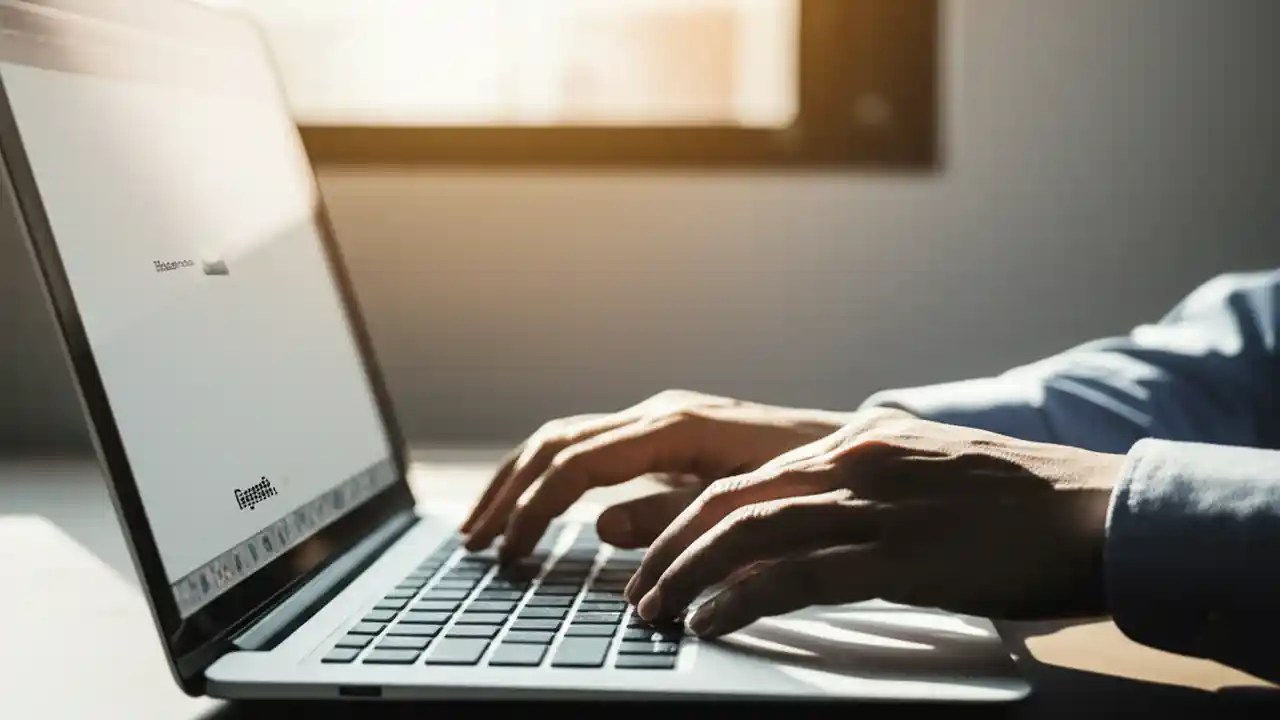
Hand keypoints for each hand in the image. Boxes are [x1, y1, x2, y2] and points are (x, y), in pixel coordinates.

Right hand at [460, 389, 852, 560]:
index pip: (577, 463)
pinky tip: (540, 508)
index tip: (509, 552)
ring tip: (487, 526)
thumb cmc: (815, 482)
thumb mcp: (752, 508)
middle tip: (477, 542)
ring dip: (521, 481)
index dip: (535, 509)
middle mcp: (660, 415)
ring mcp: (661, 422)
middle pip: (557, 443)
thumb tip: (601, 528)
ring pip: (567, 440)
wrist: (859, 451)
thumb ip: (678, 519)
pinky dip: (552, 478)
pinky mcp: (667, 437)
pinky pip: (591, 450)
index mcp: (676, 428)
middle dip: (510, 492)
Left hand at [625, 408, 1125, 635]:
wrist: (1097, 512)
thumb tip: (806, 526)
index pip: (747, 476)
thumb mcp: (922, 481)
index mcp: (858, 442)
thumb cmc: (1015, 507)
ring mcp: (877, 504)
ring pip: (751, 530)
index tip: (655, 551)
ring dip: (690, 572)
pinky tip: (710, 619)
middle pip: (732, 497)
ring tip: (654, 609)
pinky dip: (744, 596)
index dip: (688, 515)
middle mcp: (855, 461)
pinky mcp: (901, 553)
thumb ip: (861, 494)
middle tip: (638, 587)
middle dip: (671, 544)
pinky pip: (800, 573)